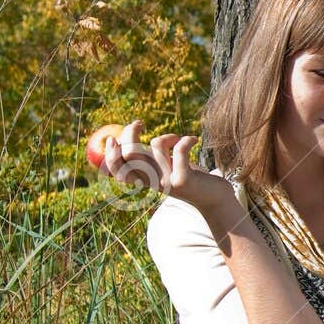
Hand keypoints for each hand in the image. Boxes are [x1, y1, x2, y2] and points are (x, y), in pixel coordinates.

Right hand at [100, 120, 233, 215]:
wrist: (214, 198)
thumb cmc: (187, 175)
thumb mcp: (162, 166)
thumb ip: (146, 156)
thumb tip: (126, 134)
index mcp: (143, 178)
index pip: (116, 169)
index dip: (109, 153)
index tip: (113, 138)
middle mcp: (152, 181)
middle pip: (129, 153)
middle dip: (130, 132)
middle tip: (140, 124)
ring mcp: (166, 182)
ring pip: (156, 145)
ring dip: (168, 135)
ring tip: (179, 140)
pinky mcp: (183, 180)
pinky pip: (179, 149)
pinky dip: (186, 139)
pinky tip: (193, 140)